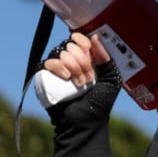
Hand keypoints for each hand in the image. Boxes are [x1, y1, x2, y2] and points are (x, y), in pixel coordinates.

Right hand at [44, 33, 122, 156]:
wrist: (85, 122)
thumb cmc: (99, 103)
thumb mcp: (111, 79)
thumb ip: (107, 58)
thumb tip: (96, 36)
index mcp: (85, 57)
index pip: (80, 37)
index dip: (85, 43)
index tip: (91, 55)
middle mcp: (71, 59)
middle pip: (72, 44)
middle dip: (83, 62)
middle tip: (89, 78)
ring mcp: (58, 67)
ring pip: (62, 52)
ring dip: (74, 67)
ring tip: (80, 84)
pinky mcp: (46, 77)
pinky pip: (49, 62)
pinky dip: (59, 67)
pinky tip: (66, 77)